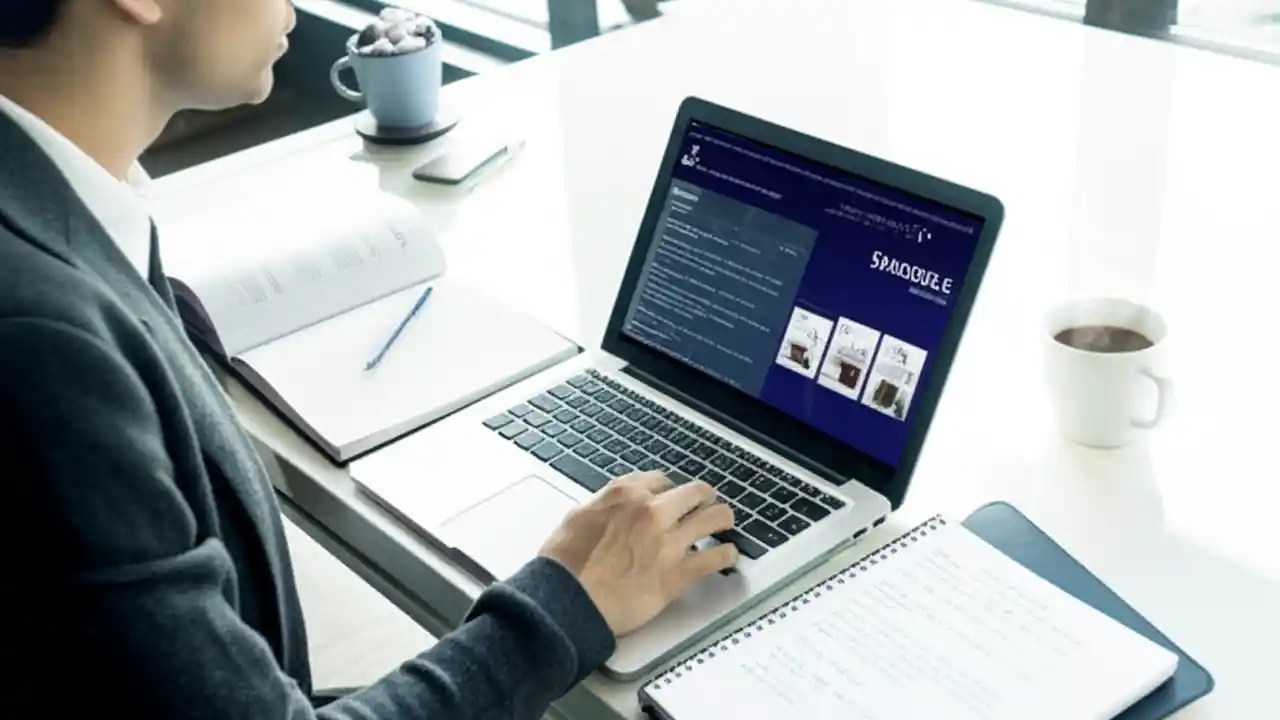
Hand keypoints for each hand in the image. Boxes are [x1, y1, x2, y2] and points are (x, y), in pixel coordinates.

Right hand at [538, 471, 737, 636]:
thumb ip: (603, 506)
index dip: (670, 491)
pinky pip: (717, 557)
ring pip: (715, 517)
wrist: (567, 601)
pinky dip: (726, 555)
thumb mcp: (577, 518)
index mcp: (625, 494)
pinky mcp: (678, 573)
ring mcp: (668, 541)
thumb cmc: (564, 565)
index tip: (672, 499)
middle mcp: (651, 511)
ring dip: (722, 520)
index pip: (662, 480)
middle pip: (696, 492)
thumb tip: (613, 508)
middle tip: (704, 508)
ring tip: (724, 526)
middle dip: (702, 499)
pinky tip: (726, 557)